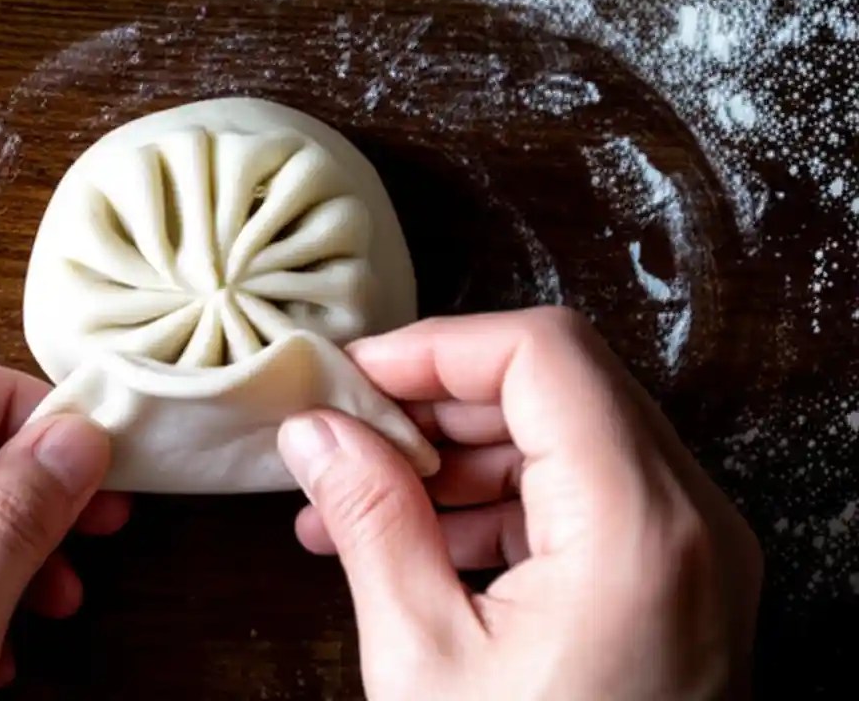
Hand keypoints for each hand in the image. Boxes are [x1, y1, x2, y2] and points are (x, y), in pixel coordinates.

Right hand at [277, 308, 762, 700]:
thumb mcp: (425, 661)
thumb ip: (370, 523)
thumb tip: (315, 433)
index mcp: (638, 529)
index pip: (540, 355)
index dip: (433, 348)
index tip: (351, 377)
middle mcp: (690, 522)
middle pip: (557, 387)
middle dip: (436, 402)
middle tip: (344, 436)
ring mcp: (694, 552)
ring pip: (568, 438)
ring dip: (460, 456)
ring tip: (358, 499)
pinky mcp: (678, 582)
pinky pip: (584, 500)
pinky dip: (499, 504)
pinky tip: (416, 542)